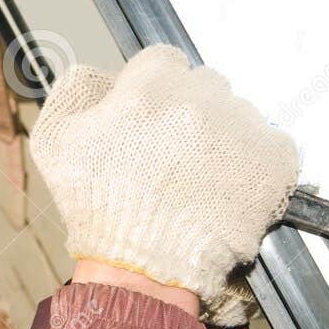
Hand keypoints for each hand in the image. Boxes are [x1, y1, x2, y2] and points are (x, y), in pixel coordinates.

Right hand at [30, 45, 297, 322]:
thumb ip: (75, 93)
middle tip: (174, 151)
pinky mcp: (272, 162)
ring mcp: (240, 129)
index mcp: (149, 88)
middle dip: (189, 109)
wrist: (141, 268)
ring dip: (222, 136)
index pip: (163, 60)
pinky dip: (253, 161)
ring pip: (237, 113)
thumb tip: (100, 73)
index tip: (152, 114)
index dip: (155, 88)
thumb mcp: (56, 142)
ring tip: (200, 176)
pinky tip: (228, 185)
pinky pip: (271, 144)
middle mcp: (199, 100)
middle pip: (203, 84)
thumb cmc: (96, 209)